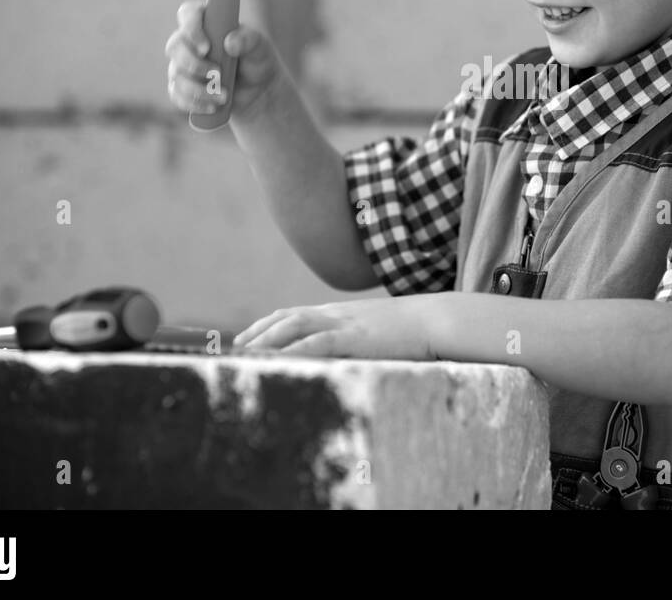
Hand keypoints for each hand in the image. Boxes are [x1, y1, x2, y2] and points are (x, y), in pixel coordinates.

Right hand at [164, 0, 282, 122]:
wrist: (259, 92)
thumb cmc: (258, 62)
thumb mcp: (261, 48)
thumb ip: (249, 40)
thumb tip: (229, 42)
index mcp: (207, 23)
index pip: (188, 14)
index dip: (192, 29)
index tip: (206, 47)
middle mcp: (190, 42)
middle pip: (174, 46)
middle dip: (193, 63)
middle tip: (217, 73)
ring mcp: (183, 65)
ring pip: (176, 74)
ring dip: (199, 88)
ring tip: (225, 96)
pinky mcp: (182, 87)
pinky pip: (177, 95)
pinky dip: (194, 103)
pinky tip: (212, 107)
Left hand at [232, 297, 436, 360]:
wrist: (436, 319)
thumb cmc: (412, 329)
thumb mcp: (376, 330)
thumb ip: (356, 337)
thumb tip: (344, 352)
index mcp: (340, 312)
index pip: (294, 313)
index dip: (267, 325)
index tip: (247, 338)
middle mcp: (336, 314)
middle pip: (286, 317)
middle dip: (258, 332)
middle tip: (235, 348)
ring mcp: (344, 323)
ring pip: (293, 326)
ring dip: (266, 339)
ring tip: (245, 354)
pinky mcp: (354, 337)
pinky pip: (317, 343)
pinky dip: (292, 350)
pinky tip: (276, 359)